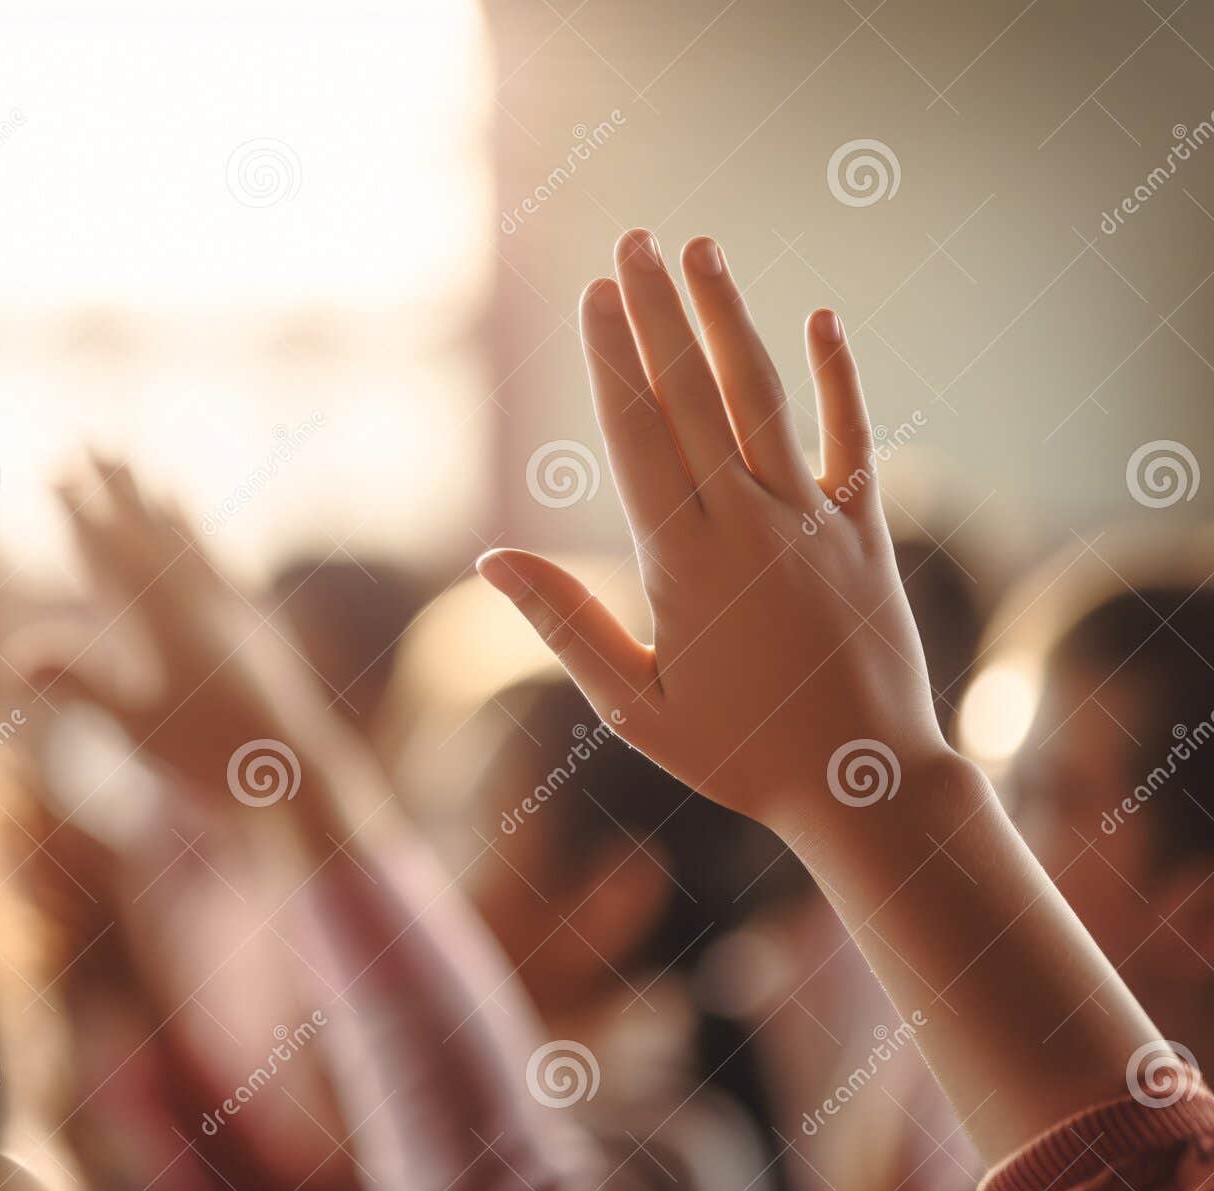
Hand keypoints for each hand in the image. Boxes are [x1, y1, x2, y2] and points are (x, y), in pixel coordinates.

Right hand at [43, 459, 371, 843]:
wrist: (296, 768)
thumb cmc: (210, 754)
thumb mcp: (134, 726)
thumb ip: (76, 685)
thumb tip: (9, 662)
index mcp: (165, 617)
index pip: (113, 549)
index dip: (81, 509)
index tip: (54, 468)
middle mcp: (201, 599)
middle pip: (151, 528)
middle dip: (117, 486)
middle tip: (90, 442)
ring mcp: (233, 609)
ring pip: (193, 542)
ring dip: (164, 505)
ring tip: (149, 474)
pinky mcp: (257, 627)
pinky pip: (227, 568)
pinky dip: (209, 544)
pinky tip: (210, 546)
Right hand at [477, 231, 944, 835]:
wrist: (864, 784)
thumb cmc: (737, 754)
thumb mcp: (633, 707)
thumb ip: (567, 624)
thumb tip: (493, 559)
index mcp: (683, 561)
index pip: (638, 434)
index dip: (613, 357)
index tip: (593, 293)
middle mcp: (748, 522)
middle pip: (695, 394)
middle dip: (658, 312)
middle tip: (632, 240)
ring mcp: (812, 520)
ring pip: (764, 398)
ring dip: (729, 319)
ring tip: (701, 251)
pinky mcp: (864, 531)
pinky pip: (851, 438)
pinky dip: (839, 377)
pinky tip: (822, 318)